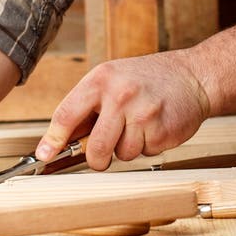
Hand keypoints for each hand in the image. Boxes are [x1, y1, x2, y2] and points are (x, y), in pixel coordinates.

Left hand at [35, 52, 209, 169]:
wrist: (192, 76)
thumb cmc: (146, 79)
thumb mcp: (112, 79)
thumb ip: (88, 106)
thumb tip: (60, 140)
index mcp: (100, 79)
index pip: (67, 114)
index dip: (53, 139)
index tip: (44, 156)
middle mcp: (119, 94)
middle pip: (95, 148)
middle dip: (96, 159)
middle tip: (101, 155)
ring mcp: (142, 113)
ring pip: (121, 154)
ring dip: (127, 148)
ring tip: (138, 126)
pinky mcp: (162, 131)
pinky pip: (143, 153)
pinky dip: (146, 146)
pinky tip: (153, 127)